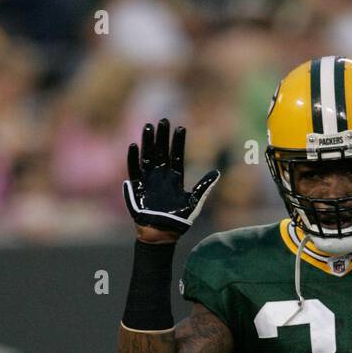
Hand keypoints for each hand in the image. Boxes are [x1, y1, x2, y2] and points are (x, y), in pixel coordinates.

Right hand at [123, 119, 219, 237]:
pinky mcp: (138, 187)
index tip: (181, 128)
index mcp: (175, 177)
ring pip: (148, 156)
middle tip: (163, 120)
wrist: (163, 233)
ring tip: (148, 127)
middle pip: (161, 151)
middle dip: (162, 136)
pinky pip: (134, 170)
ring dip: (148, 142)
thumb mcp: (194, 202)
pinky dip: (133, 159)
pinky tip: (134, 146)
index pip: (177, 155)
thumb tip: (217, 172)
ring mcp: (149, 179)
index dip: (179, 142)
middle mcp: (162, 175)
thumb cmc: (180, 219)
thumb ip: (204, 186)